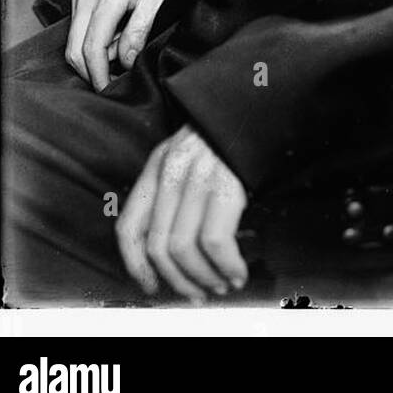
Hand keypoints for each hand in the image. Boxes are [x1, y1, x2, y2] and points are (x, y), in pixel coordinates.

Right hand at [66, 0, 171, 90]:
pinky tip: (114, 35)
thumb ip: (139, 29)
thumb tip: (125, 60)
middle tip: (112, 80)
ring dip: (92, 53)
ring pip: (74, 36)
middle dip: (89, 70)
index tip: (107, 90)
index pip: (92, 47)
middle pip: (74, 46)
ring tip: (121, 50)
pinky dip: (91, 36)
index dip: (97, 74)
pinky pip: (78, 22)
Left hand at [116, 125, 248, 301]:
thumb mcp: (194, 154)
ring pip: (182, 247)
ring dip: (204, 277)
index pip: (128, 226)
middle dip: (178, 280)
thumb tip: (175, 249)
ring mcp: (197, 173)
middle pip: (156, 244)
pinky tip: (237, 271)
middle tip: (198, 293)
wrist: (263, 99)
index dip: (136, 266)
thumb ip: (178, 191)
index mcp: (158, 164)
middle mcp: (171, 169)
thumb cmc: (233, 133)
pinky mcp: (226, 180)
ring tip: (222, 284)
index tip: (151, 286)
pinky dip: (226, 266)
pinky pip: (215, 241)